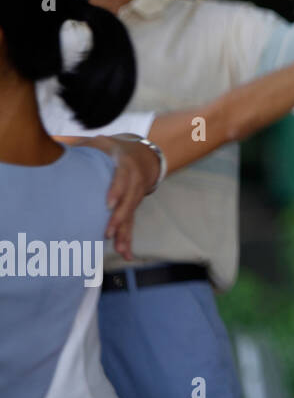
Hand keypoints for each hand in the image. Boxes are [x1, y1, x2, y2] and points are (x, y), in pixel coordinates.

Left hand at [57, 134, 158, 258]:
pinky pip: (131, 223)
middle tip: (107, 233)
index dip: (117, 190)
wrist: (144, 156)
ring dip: (125, 233)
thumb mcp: (98, 143)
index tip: (108, 204)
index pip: (122, 177)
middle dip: (119, 218)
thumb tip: (47, 148)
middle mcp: (134, 180)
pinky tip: (126, 254)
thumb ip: (77, 146)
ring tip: (120, 249)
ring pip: (131, 215)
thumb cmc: (112, 150)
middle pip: (128, 201)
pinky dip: (128, 238)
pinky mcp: (133, 207)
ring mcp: (136, 194)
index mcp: (123, 162)